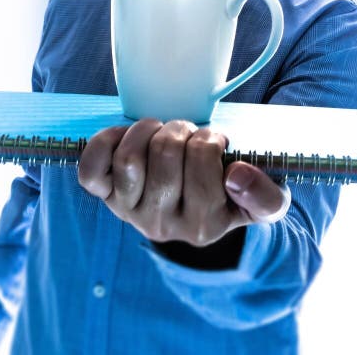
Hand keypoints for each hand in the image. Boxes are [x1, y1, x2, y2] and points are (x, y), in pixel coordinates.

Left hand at [78, 119, 290, 246]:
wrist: (191, 208)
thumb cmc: (226, 193)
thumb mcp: (260, 199)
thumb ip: (266, 196)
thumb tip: (237, 176)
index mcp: (205, 227)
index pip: (203, 161)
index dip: (209, 139)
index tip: (215, 142)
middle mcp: (162, 226)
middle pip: (165, 153)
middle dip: (180, 130)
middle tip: (187, 134)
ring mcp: (128, 212)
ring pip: (129, 157)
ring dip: (147, 129)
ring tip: (160, 131)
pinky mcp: (104, 196)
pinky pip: (90, 169)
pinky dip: (105, 141)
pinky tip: (125, 136)